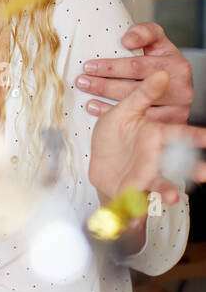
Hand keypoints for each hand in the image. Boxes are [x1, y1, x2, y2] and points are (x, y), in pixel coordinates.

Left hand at [77, 22, 193, 123]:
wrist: (176, 83)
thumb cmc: (161, 60)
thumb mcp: (157, 40)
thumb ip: (144, 32)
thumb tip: (128, 41)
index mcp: (178, 65)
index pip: (137, 67)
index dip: (110, 67)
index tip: (89, 66)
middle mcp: (182, 88)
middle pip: (134, 89)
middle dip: (103, 85)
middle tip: (82, 81)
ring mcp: (179, 108)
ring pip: (136, 108)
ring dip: (106, 103)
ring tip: (87, 98)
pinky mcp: (173, 123)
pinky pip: (140, 123)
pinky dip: (117, 116)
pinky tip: (99, 110)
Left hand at [89, 70, 205, 205]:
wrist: (97, 161)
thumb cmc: (114, 136)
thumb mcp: (123, 111)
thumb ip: (142, 95)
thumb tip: (162, 72)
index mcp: (156, 135)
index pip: (180, 134)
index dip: (196, 136)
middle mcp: (155, 157)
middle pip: (177, 164)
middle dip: (192, 169)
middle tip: (205, 172)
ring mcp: (145, 174)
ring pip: (160, 184)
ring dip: (167, 191)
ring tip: (171, 195)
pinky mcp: (132, 189)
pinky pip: (136, 200)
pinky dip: (137, 211)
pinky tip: (137, 219)